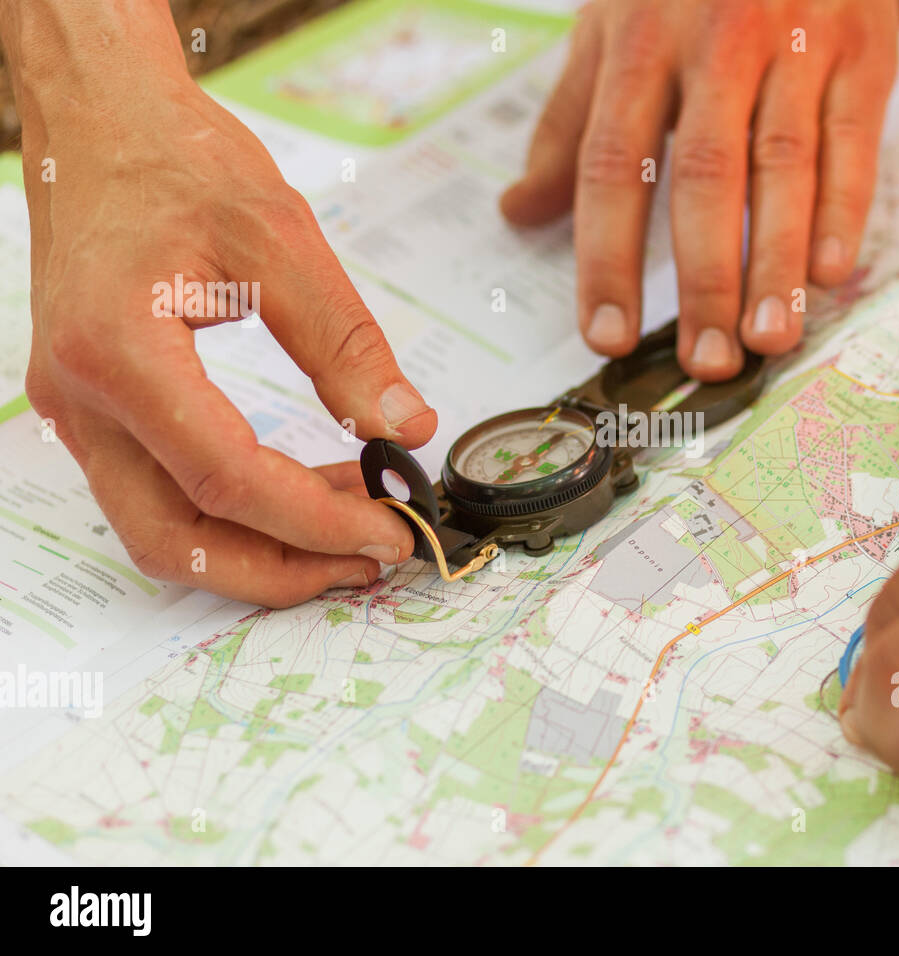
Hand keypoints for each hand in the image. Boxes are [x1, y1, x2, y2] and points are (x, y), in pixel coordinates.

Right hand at [13, 6, 436, 605]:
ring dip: (256, 550)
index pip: (227, 479)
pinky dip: (230, 513)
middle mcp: (81, 397)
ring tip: (349, 528)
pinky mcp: (92, 408)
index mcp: (118, 350)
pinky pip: (156, 493)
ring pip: (159, 530)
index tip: (391, 528)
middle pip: (175, 538)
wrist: (97, 120)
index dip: (318, 520)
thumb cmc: (177, 160)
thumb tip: (407, 429)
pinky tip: (303, 487)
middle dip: (282, 568)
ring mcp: (75, 409)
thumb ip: (346, 345)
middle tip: (373, 556)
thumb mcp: (280, 238)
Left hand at [501, 0, 898, 380]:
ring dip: (776, 259)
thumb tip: (517, 215)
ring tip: (769, 338)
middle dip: (703, 277)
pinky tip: (832, 271)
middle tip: (706, 360)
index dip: (608, 255)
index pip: (611, 163)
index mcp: (637, 40)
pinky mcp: (863, 45)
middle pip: (702, 173)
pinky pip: (852, 136)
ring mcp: (794, 40)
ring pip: (783, 163)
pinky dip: (845, 207)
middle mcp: (714, 39)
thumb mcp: (609, 28)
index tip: (606, 334)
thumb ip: (567, 125)